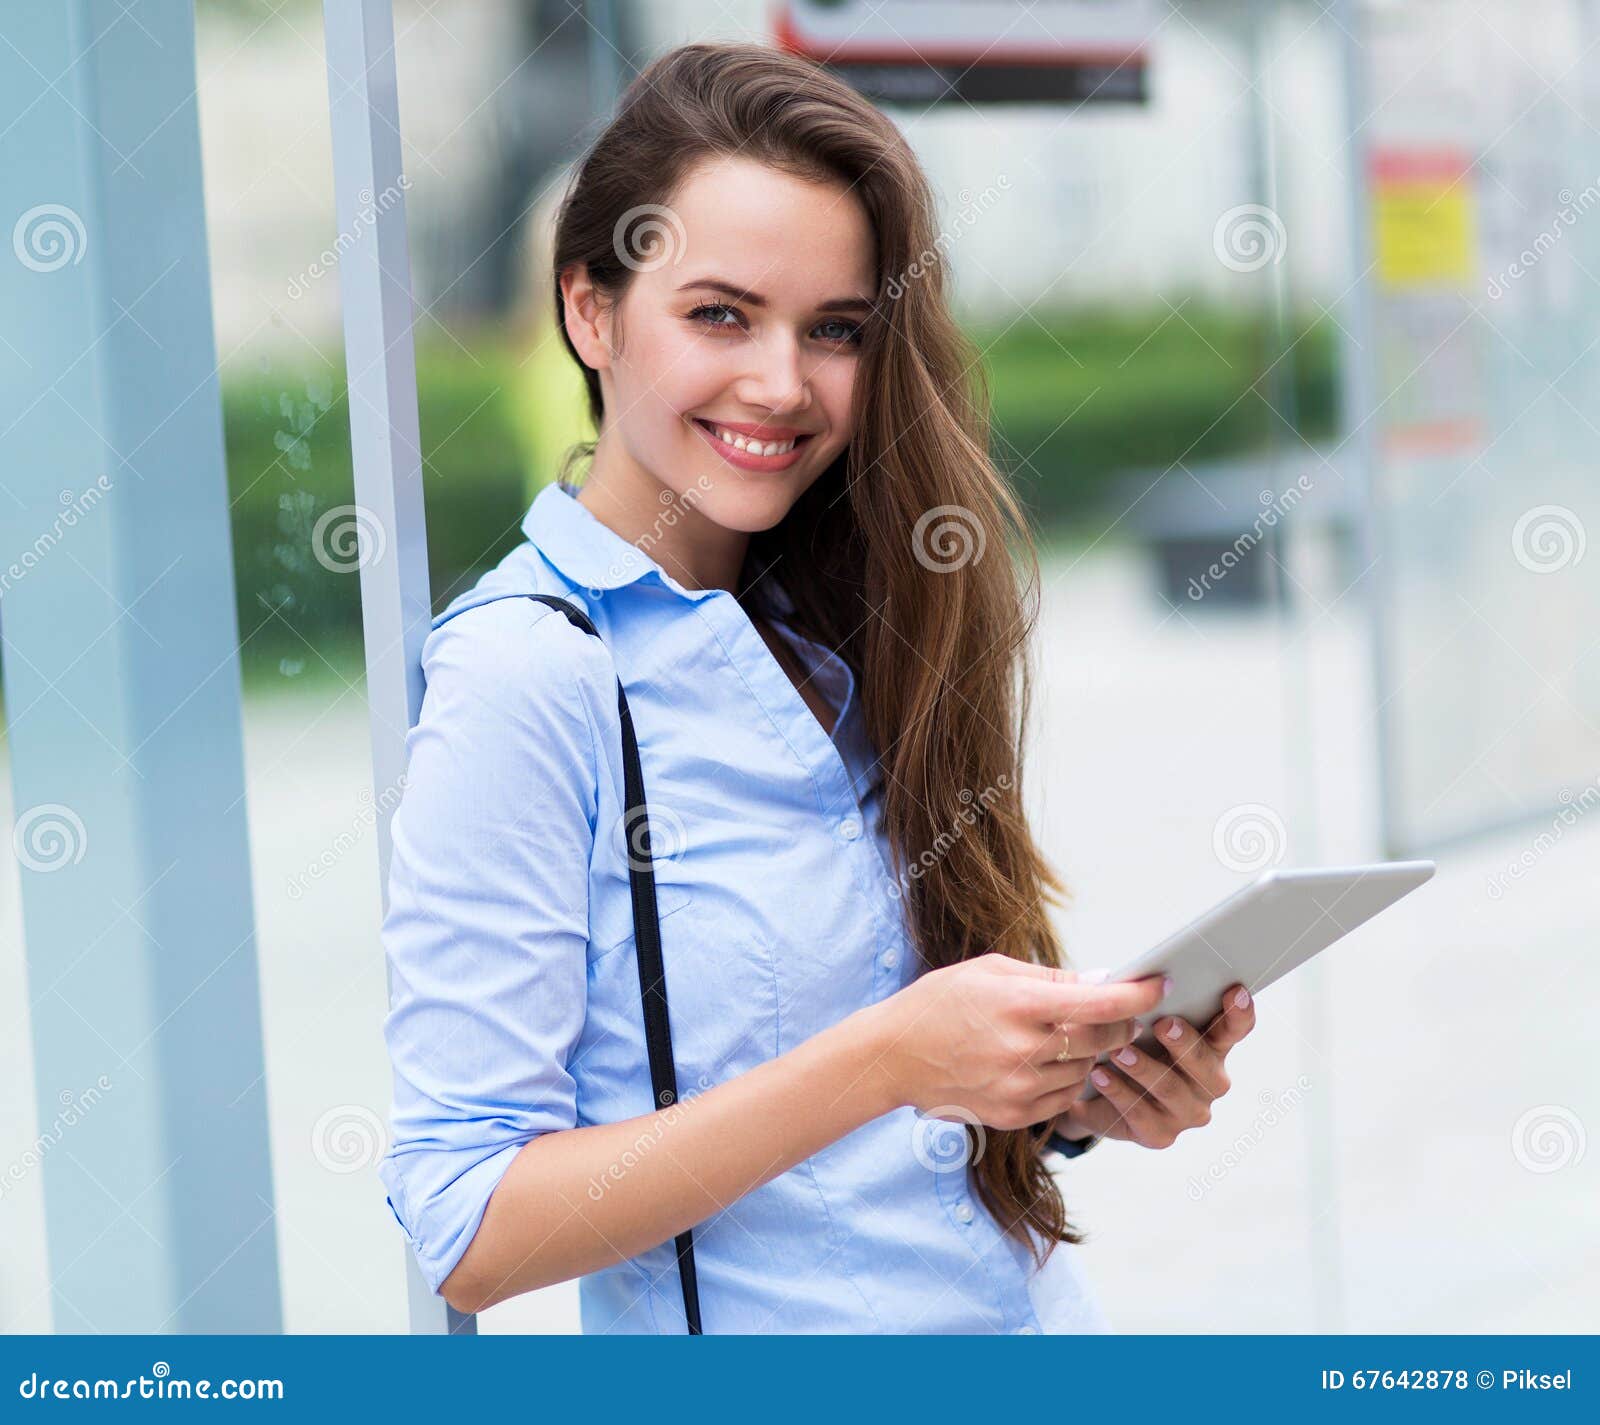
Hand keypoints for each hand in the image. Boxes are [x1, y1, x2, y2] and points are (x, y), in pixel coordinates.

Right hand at [873, 952, 1163, 1129]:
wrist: (893, 1056)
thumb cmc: (942, 1002)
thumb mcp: (991, 970)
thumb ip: (1050, 978)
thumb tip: (1102, 982)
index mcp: (1019, 1006)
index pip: (1101, 1005)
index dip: (1138, 995)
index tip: (1159, 984)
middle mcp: (1023, 1051)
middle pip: (1102, 1040)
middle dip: (1119, 1024)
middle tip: (1117, 1013)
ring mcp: (1020, 1088)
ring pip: (1087, 1070)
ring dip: (1089, 1053)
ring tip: (1066, 1036)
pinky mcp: (1015, 1116)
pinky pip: (1064, 1097)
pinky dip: (1066, 1078)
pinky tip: (1044, 1061)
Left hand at [1049, 983, 1256, 1148]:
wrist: (1094, 1094)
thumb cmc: (1127, 1044)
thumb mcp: (1136, 1020)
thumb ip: (1144, 1002)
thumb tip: (1131, 981)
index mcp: (1211, 1045)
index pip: (1234, 1029)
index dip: (1239, 1012)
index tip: (1236, 991)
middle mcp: (1208, 1081)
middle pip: (1206, 1064)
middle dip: (1186, 1043)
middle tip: (1164, 1024)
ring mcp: (1188, 1111)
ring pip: (1171, 1089)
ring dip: (1144, 1068)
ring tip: (1119, 1051)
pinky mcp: (1160, 1134)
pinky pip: (1141, 1114)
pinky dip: (1118, 1091)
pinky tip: (1100, 1075)